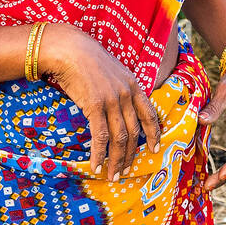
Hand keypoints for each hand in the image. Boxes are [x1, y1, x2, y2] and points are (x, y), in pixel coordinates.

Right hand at [39, 23, 160, 181]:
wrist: (70, 49)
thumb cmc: (88, 59)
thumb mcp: (112, 71)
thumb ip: (120, 88)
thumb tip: (120, 109)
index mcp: (133, 85)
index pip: (150, 114)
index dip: (154, 134)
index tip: (155, 149)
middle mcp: (126, 94)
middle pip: (133, 133)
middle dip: (130, 156)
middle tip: (125, 171)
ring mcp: (112, 100)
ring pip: (119, 139)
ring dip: (116, 161)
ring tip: (112, 175)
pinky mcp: (95, 106)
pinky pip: (100, 137)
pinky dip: (99, 154)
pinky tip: (96, 165)